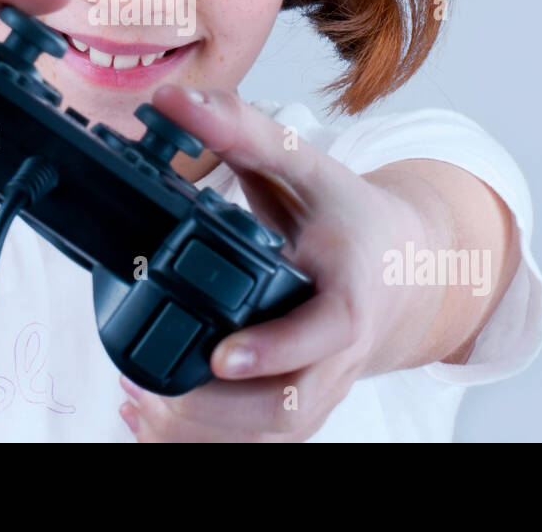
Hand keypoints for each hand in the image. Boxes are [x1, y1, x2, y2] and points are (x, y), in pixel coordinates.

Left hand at [116, 84, 437, 441]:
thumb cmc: (351, 219)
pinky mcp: (301, 406)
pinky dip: (206, 443)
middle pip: (288, 408)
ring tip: (138, 408)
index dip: (275, 350)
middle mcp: (341, 353)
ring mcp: (322, 387)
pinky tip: (151, 424)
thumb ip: (243, 131)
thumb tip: (171, 99)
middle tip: (146, 392)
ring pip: (271, 436)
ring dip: (203, 434)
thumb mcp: (307, 166)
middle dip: (216, 412)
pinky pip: (260, 443)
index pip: (321, 334)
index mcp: (350, 294)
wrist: (403, 268)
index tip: (223, 355)